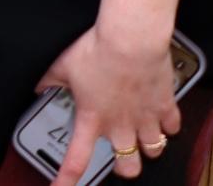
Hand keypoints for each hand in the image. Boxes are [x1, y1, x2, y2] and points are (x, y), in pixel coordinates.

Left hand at [38, 24, 179, 183]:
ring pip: (154, 151)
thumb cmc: (96, 50)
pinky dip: (168, 124)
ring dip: (148, 146)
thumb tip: (39, 85)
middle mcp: (121, 126)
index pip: (77, 159)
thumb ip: (50, 80)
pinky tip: (161, 116)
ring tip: (141, 134)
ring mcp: (146, 119)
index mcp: (93, 119)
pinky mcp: (166, 107)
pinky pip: (173, 127)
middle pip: (128, 167)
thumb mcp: (62, 64)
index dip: (68, 179)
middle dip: (125, 166)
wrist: (131, 41)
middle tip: (120, 155)